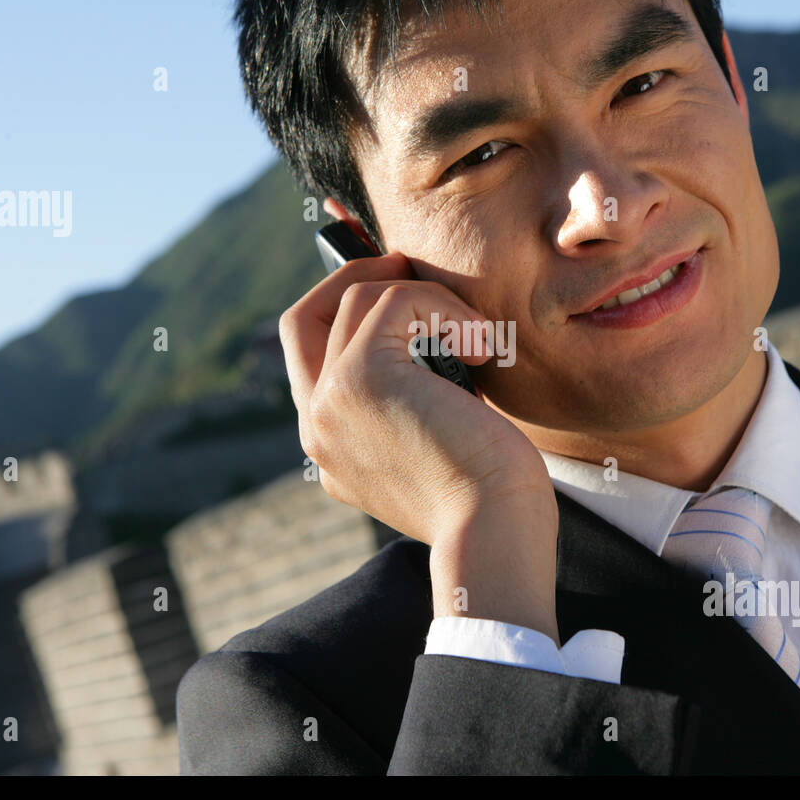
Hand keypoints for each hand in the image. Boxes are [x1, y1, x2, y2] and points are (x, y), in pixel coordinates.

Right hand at [279, 251, 559, 641]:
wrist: (496, 532)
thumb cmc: (491, 496)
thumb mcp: (439, 443)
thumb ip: (415, 402)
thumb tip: (438, 339)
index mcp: (331, 447)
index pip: (309, 356)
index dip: (342, 308)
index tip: (392, 282)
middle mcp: (316, 425)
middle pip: (302, 316)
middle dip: (354, 277)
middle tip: (407, 267)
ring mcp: (329, 402)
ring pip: (357, 299)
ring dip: (425, 298)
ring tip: (477, 336)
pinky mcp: (359, 379)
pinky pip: (394, 302)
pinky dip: (445, 309)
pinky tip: (482, 346)